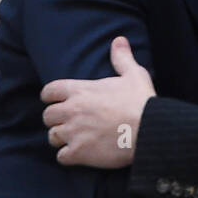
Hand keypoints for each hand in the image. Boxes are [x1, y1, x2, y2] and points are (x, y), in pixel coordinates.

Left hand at [40, 36, 155, 168]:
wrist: (150, 130)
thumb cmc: (141, 102)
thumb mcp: (134, 74)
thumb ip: (122, 58)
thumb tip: (119, 40)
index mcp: (80, 90)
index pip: (49, 91)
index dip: (51, 97)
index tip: (58, 101)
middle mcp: (72, 111)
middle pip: (47, 116)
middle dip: (56, 120)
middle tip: (69, 123)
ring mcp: (73, 133)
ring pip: (52, 136)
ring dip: (61, 138)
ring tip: (74, 139)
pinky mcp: (79, 153)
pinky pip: (61, 157)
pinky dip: (68, 156)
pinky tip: (79, 155)